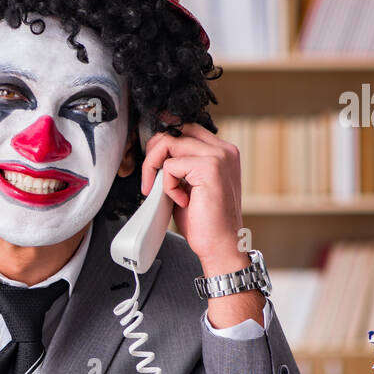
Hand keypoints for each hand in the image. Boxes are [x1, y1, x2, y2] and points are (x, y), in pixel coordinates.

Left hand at [139, 119, 245, 273]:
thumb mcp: (190, 185)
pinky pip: (170, 166)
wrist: (220, 245)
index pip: (187, 129)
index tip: (153, 163)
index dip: (164, 142)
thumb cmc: (205, 221)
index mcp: (222, 152)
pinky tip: (181, 201)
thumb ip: (179, 166)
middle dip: (154, 150)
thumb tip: (155, 154)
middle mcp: (224, 150)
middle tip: (149, 176)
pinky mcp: (209, 168)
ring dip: (154, 167)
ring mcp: (219, 157)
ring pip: (169, 143)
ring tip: (159, 190)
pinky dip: (167, 186)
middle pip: (177, 129)